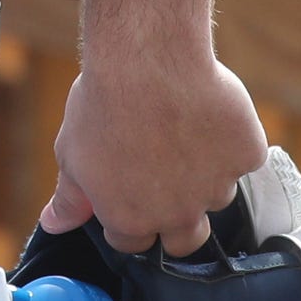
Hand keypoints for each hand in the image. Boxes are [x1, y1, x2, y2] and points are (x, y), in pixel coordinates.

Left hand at [40, 51, 267, 255]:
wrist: (148, 59)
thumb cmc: (104, 102)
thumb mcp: (71, 152)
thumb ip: (69, 198)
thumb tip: (53, 224)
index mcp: (132, 218)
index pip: (132, 241)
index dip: (127, 218)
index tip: (125, 192)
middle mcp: (177, 214)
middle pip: (185, 240)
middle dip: (176, 220)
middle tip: (165, 178)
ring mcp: (217, 187)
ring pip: (216, 193)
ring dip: (204, 174)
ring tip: (182, 129)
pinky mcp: (246, 156)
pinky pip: (244, 156)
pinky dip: (232, 139)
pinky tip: (210, 112)